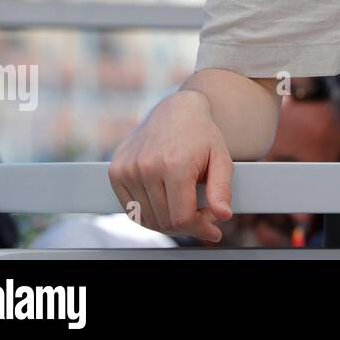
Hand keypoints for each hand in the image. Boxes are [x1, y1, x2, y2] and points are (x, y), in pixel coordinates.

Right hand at [109, 89, 234, 241]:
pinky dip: (149, 214)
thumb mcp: (221, 158)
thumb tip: (224, 215)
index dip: (199, 228)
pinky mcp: (115, 172)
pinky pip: (131, 210)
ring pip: (147, 219)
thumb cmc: (201, 135)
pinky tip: (167, 204)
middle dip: (187, 225)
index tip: (212, 229)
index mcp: (174, 164)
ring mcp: (127, 170)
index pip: (181, 218)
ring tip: (186, 207)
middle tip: (203, 215)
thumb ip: (222, 189)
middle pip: (164, 221)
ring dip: (168, 222)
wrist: (177, 111)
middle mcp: (146, 168)